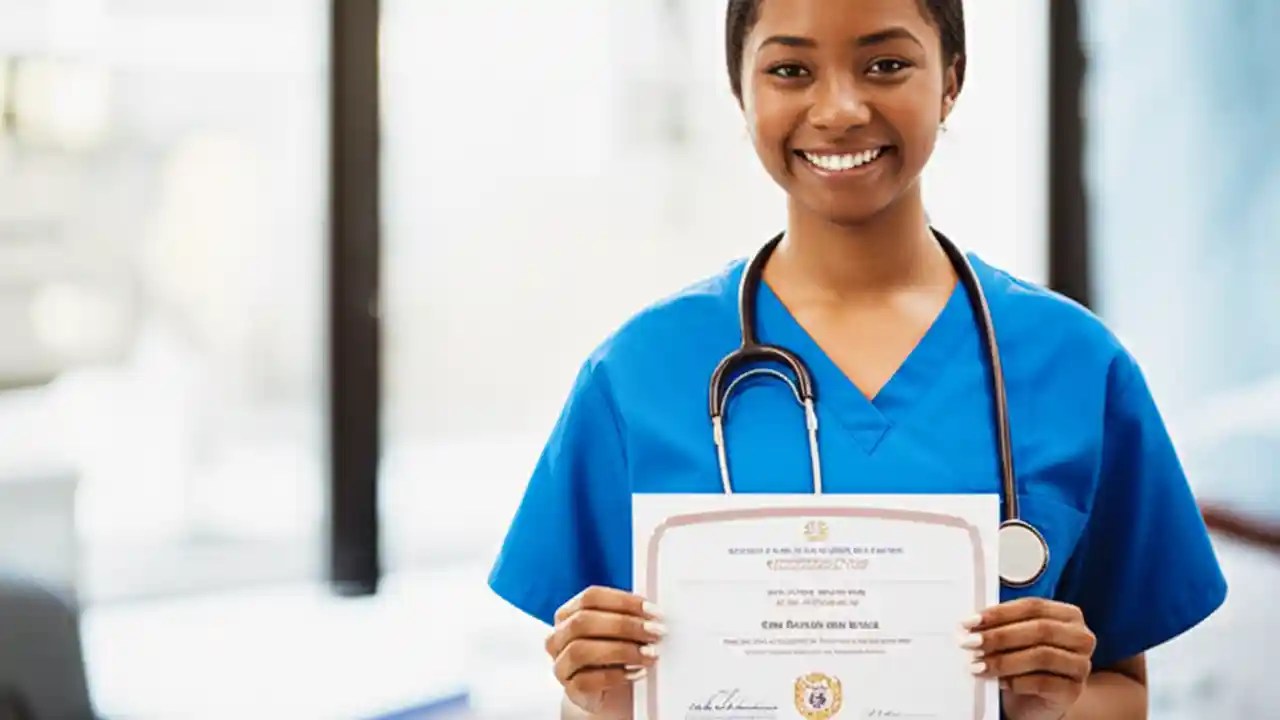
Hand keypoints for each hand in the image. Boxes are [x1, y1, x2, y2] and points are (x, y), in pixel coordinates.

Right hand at [546, 586, 665, 717]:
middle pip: (584, 621)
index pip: (591, 597)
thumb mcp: (622, 632)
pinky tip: (637, 673)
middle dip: (624, 625)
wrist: (611, 696)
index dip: (623, 602)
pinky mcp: (571, 690)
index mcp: (569, 613)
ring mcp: (562, 664)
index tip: (652, 611)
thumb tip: (653, 614)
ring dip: (621, 650)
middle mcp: (559, 636)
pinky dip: (616, 676)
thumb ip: (631, 617)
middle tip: (655, 632)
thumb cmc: (618, 657)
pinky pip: (586, 681)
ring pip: (581, 650)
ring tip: (649, 654)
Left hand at [961, 597, 1096, 719]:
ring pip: (1041, 656)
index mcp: (1067, 615)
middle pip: (1039, 629)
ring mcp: (1080, 665)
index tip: (971, 621)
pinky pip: (1043, 683)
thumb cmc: (1024, 663)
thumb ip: (1001, 626)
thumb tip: (972, 624)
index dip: (1000, 612)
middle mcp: (1080, 638)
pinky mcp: (1073, 690)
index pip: (1033, 606)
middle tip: (970, 643)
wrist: (1036, 701)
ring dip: (1003, 660)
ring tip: (978, 665)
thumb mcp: (1015, 639)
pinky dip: (1016, 682)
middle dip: (999, 636)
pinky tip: (999, 682)